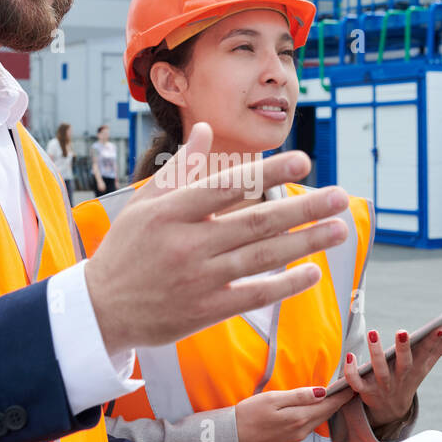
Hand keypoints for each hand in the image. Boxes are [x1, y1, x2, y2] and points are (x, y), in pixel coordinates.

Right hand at [85, 122, 350, 352]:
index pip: (227, 186)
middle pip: (256, 222)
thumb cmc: (125, 250)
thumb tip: (206, 130)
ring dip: (306, 243)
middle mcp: (187, 244)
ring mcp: (198, 279)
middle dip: (303, 208)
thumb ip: (180, 169)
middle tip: (340, 196)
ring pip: (262, 258)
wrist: (101, 310)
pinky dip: (286, 285)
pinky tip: (313, 273)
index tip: (303, 159)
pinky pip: (255, 294)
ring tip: (339, 229)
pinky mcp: (206, 310)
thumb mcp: (144, 204)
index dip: (267, 172)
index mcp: (170, 212)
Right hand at [235, 385, 357, 441]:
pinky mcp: (289, 440)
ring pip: (318, 421)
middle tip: (351, 387)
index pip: (329, 405)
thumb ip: (298, 396)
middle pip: (327, 413)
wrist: (232, 439)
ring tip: (338, 396)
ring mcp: (296, 437)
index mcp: (299, 418)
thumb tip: (321, 392)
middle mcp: (302, 431)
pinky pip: (309, 426)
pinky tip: (316, 408)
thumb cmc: (247, 416)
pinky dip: (316, 416)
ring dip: (329, 408)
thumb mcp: (272, 399)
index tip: (354, 384)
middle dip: (339, 401)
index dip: (342, 394)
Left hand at [344, 326, 441, 426]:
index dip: (436, 341)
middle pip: (404, 364)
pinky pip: (356, 382)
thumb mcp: (426, 363)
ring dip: (376, 353)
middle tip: (402, 332)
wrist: (390, 410)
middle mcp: (401, 377)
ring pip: (379, 370)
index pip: (427, 353)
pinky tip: (349, 355)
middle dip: (404, 349)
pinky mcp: (365, 391)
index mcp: (417, 368)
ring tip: (374, 332)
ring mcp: (383, 385)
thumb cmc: (409, 377)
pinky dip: (351, 371)